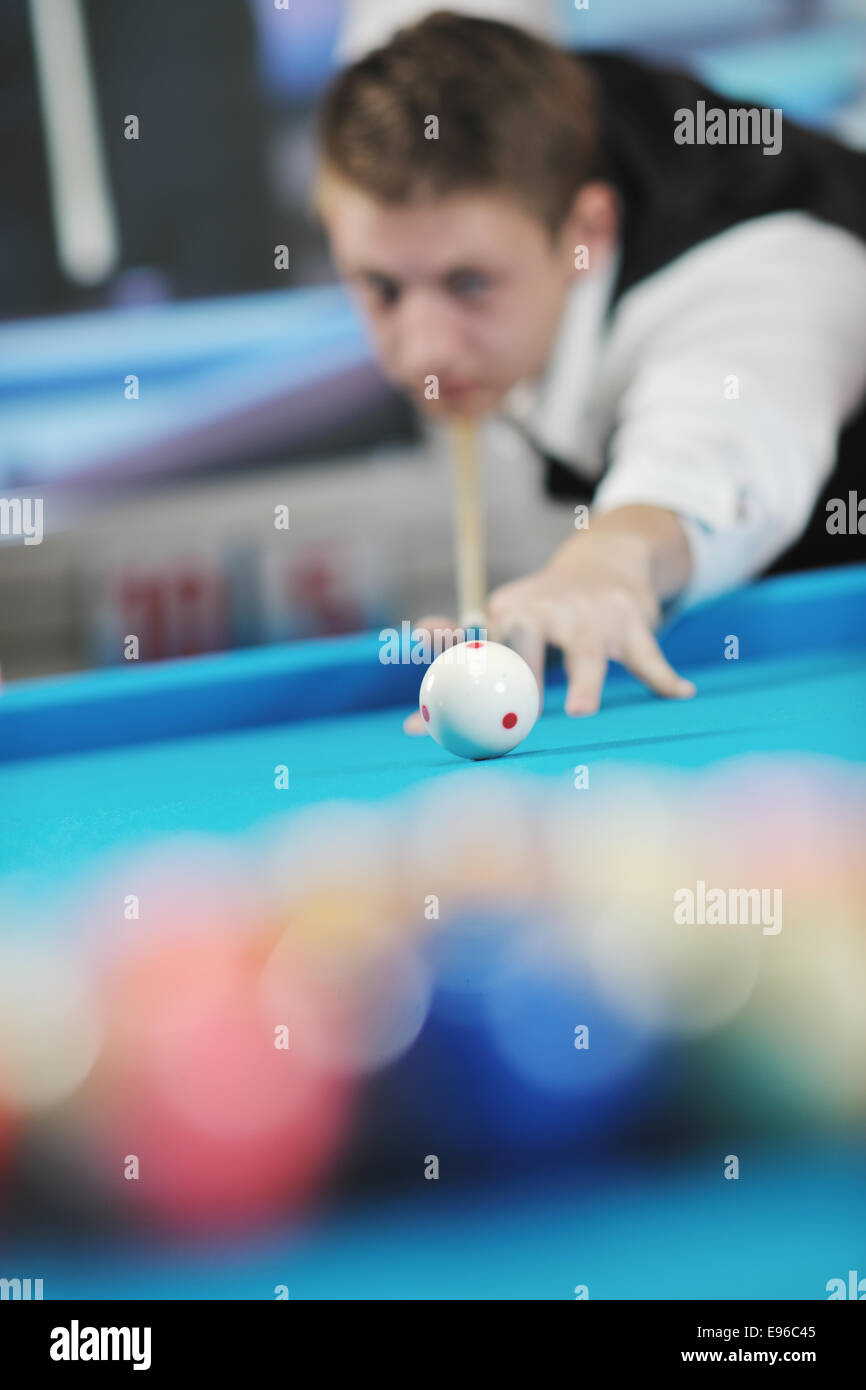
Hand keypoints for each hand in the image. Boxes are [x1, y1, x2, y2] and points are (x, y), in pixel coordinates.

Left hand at [404, 506, 695, 731]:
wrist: (607, 560)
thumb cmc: (544, 610)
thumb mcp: (503, 621)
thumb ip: (462, 650)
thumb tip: (408, 665)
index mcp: (507, 618)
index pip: (473, 656)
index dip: (446, 692)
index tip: (419, 729)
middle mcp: (544, 613)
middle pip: (525, 649)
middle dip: (514, 683)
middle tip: (505, 721)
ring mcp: (590, 617)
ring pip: (588, 653)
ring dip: (587, 683)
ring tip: (583, 713)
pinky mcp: (631, 621)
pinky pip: (649, 654)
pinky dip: (664, 676)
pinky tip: (681, 694)